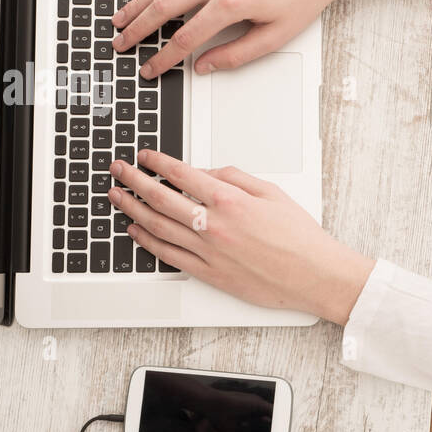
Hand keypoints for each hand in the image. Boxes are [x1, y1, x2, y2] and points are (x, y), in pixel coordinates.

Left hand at [106, 150, 374, 323]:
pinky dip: (147, 242)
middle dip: (134, 181)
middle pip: (160, 199)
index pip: (181, 175)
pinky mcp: (209, 274)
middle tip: (118, 170)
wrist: (314, 275)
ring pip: (158, 227)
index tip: (144, 157)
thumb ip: (235, 177)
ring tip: (117, 196)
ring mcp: (208, 252)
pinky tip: (136, 230)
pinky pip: (169, 256)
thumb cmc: (299, 237)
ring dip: (132, 208)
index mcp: (230, 201)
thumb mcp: (272, 193)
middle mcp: (214, 226)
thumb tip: (205, 173)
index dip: (157, 163)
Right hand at [110, 0, 376, 79]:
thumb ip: (236, 54)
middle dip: (138, 29)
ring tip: (121, 18)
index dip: (163, 57)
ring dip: (139, 1)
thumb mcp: (275, 36)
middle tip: (121, 44)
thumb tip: (205, 66)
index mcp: (233, 3)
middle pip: (164, 7)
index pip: (185, 37)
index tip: (149, 69)